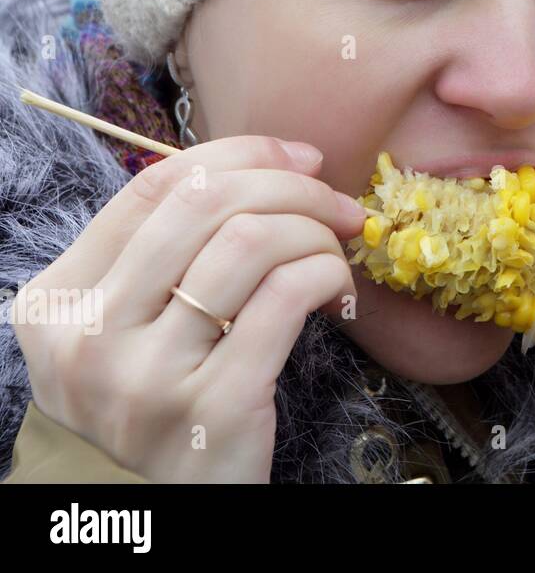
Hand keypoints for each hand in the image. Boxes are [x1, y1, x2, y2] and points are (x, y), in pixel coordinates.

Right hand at [13, 136, 363, 481]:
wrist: (158, 517)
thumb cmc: (157, 404)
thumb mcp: (128, 328)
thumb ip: (170, 251)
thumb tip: (278, 162)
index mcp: (59, 301)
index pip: (156, 186)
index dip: (242, 155)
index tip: (300, 160)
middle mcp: (89, 336)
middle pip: (208, 204)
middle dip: (293, 188)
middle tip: (338, 205)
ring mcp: (146, 376)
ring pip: (251, 243)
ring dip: (316, 234)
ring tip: (334, 256)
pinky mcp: (213, 407)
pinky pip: (286, 298)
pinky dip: (328, 275)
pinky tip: (336, 293)